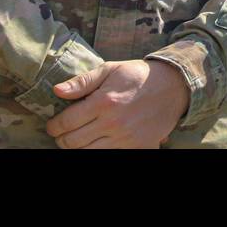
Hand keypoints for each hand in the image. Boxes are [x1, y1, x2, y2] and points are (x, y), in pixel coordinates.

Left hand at [46, 59, 189, 148]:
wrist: (173, 86)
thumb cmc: (137, 75)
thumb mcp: (110, 70)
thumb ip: (83, 81)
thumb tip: (57, 91)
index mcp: (104, 102)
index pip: (66, 122)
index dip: (54, 126)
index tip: (53, 125)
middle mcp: (113, 123)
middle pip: (73, 142)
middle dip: (62, 139)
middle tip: (62, 134)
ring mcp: (126, 139)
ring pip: (87, 153)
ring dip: (77, 148)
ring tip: (77, 139)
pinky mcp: (137, 148)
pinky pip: (109, 157)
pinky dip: (98, 151)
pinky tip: (97, 143)